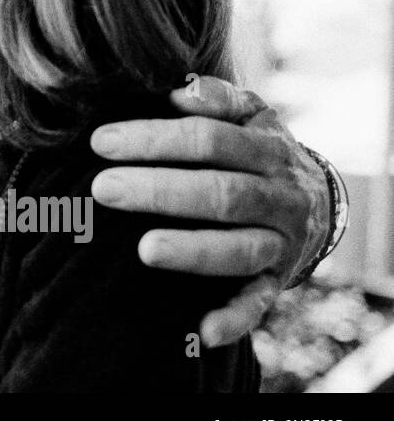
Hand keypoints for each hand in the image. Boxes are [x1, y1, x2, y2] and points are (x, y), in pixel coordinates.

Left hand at [88, 75, 330, 347]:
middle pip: (221, 194)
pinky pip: (257, 304)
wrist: (319, 200)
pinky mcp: (277, 281)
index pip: (209, 140)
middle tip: (104, 189)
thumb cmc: (260, 150)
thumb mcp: (252, 114)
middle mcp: (279, 197)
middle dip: (160, 191)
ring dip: (193, 251)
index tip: (101, 142)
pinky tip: (200, 330)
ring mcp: (280, 242)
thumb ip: (217, 97)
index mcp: (268, 150)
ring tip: (144, 250)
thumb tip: (180, 90)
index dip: (155, 139)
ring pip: (239, 250)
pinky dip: (232, 319)